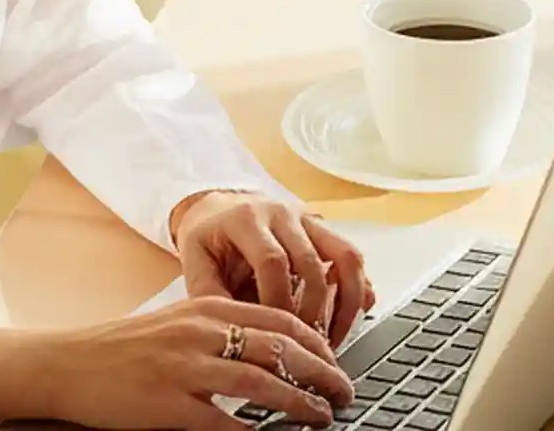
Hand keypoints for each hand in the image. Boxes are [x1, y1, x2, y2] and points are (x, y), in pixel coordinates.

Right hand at [0, 297, 352, 428]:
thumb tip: (272, 350)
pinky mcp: (169, 405)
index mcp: (205, 307)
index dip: (317, 342)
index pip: (280, 319)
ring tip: (323, 417)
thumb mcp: (176, 322)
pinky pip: (225, 424)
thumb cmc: (122, 346)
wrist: (67, 363)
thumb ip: (220, 329)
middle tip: (344, 392)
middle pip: (281, 350)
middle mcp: (200, 332)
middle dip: (322, 373)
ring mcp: (185, 369)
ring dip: (302, 405)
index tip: (336, 360)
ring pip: (263, 385)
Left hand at [171, 191, 375, 347]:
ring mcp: (307, 219)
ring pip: (346, 257)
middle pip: (311, 264)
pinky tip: (351, 317)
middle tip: (307, 346)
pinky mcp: (323, 229)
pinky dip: (357, 288)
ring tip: (332, 339)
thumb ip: (210, 295)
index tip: (276, 334)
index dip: (278, 302)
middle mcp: (281, 213)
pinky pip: (352, 256)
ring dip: (345, 303)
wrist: (218, 208)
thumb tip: (233, 334)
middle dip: (313, 311)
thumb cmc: (207, 239)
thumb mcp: (196, 262)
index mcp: (246, 219)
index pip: (272, 262)